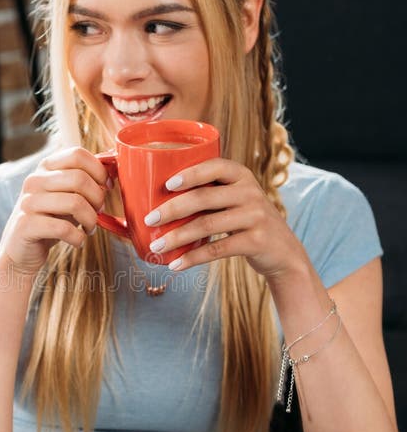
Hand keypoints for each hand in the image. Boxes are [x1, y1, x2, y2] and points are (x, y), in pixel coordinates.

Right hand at [0, 147, 109, 273]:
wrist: (21, 251)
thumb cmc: (50, 220)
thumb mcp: (66, 196)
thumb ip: (84, 182)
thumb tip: (112, 171)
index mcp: (45, 168)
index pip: (77, 154)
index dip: (99, 170)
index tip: (107, 186)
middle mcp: (34, 181)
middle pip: (79, 178)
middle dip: (98, 198)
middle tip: (99, 212)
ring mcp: (28, 202)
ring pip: (75, 203)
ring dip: (90, 220)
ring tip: (89, 228)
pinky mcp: (26, 225)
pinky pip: (63, 228)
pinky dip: (78, 237)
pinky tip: (78, 241)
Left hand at [145, 158, 304, 279]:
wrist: (283, 251)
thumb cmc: (245, 222)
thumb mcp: (235, 200)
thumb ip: (209, 195)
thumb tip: (157, 201)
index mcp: (242, 175)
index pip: (214, 166)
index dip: (190, 174)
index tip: (166, 185)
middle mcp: (250, 192)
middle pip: (203, 197)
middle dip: (171, 209)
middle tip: (149, 220)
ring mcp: (255, 216)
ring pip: (207, 225)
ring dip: (176, 237)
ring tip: (156, 247)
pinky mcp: (256, 241)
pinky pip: (217, 249)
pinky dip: (193, 258)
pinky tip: (176, 265)